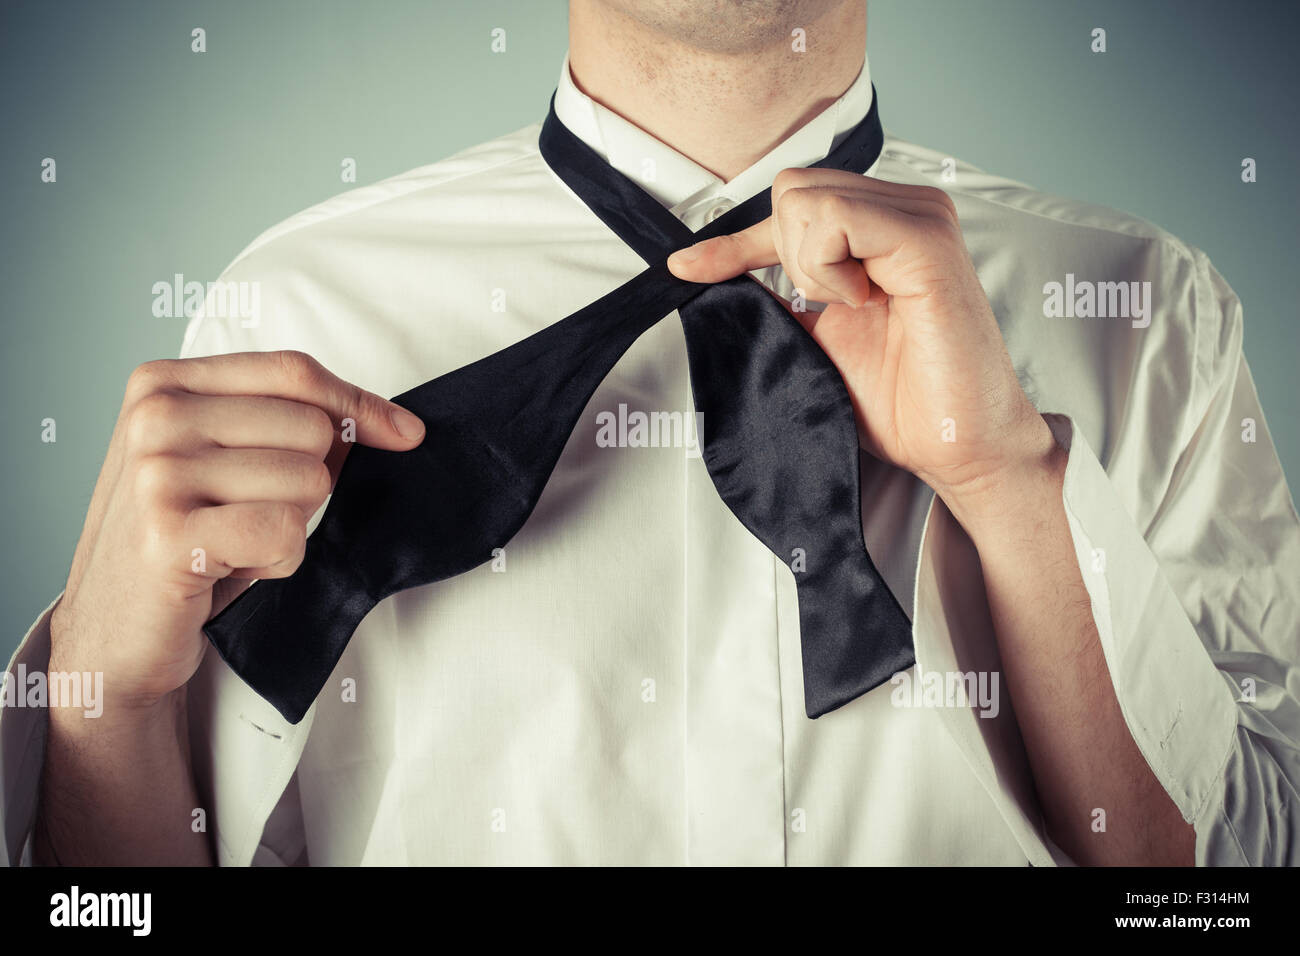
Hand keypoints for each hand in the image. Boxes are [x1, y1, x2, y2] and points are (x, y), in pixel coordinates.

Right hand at [48, 351, 425, 714]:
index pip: (293, 372)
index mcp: (164, 382)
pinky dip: (278, 562)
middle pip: (311, 428)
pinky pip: (286, 533)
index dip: (359, 404)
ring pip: (308, 481)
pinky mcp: (170, 534)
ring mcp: (157, 473)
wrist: (112, 631)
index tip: (405, 433)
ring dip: (290, 527)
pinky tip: (230, 568)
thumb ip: (292, 427)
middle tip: (248, 515)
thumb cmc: (183, 540)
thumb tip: (395, 425)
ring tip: (233, 542)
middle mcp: (155, 417)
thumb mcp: (226, 461)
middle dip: (306, 484)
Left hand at [668, 169, 1056, 516]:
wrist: (956, 445)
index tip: (687, 267)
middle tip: (831, 307)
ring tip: (854, 307)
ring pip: (806, 197)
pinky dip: (828, 268)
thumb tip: (713, 275)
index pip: (793, 201)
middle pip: (792, 188)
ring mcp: (923, 217)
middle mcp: (909, 208)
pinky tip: (864, 303)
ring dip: (809, 265)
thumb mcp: (817, 338)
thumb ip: (779, 297)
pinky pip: (837, 219)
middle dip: (785, 255)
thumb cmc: (904, 400)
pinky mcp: (928, 240)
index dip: (736, 240)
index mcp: (888, 224)